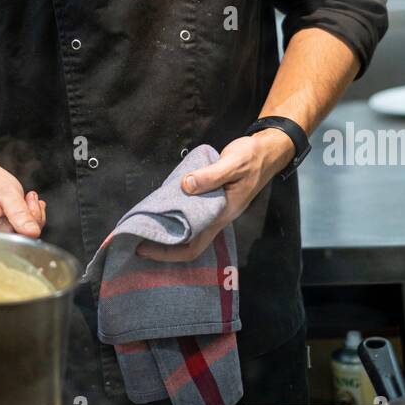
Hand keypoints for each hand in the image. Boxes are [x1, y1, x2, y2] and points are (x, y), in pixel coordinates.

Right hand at [0, 161, 45, 236]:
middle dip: (28, 222)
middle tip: (30, 200)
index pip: (4, 243)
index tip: (29, 209)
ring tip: (28, 200)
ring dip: (30, 220)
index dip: (22, 231)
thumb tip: (33, 233)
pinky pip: (19, 236)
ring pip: (19, 240)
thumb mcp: (6, 192)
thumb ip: (19, 213)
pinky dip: (28, 221)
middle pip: (13, 244)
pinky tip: (26, 206)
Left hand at [136, 129, 292, 262]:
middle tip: (137, 239)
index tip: (145, 247)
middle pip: (188, 243)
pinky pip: (191, 214)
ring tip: (146, 226)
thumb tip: (187, 186)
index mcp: (221, 215)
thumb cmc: (252, 158)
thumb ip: (211, 176)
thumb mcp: (232, 163)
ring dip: (168, 232)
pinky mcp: (212, 200)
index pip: (193, 246)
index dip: (169, 252)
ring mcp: (214, 209)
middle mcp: (216, 217)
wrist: (267, 152)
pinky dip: (176, 215)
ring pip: (189, 229)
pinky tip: (163, 208)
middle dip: (163, 246)